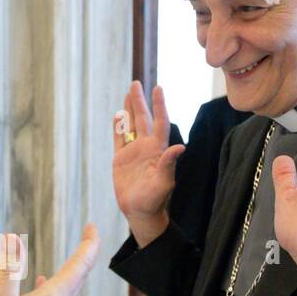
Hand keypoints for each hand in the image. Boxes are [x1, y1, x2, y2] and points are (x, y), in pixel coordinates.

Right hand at [0, 225, 100, 295]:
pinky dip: (56, 287)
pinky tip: (41, 284)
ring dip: (72, 272)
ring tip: (74, 257)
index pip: (80, 266)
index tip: (92, 228)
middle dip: (85, 254)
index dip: (90, 244)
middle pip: (79, 278)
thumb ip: (9, 266)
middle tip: (87, 236)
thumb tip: (13, 239)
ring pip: (69, 291)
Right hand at [112, 81, 183, 246]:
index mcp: (158, 150)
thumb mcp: (163, 183)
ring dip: (129, 109)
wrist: (139, 212)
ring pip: (130, 126)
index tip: (158, 88)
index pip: (159, 122)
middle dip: (140, 101)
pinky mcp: (121, 160)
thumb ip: (168, 164)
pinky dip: (117, 127)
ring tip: (128, 93)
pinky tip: (117, 115)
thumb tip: (179, 147)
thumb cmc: (154, 200)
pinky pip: (119, 139)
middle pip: (143, 119)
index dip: (159, 105)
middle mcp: (146, 147)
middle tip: (135, 83)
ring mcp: (133, 152)